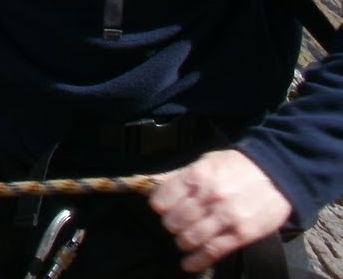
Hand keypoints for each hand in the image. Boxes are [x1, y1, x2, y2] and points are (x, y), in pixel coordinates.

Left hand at [149, 149, 291, 272]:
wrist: (276, 174)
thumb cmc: (236, 166)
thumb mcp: (205, 162)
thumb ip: (179, 175)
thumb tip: (150, 181)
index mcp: (198, 176)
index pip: (164, 199)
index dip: (160, 206)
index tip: (161, 209)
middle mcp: (210, 196)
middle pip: (176, 221)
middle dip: (171, 225)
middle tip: (174, 225)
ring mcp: (227, 216)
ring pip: (192, 237)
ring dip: (183, 242)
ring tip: (183, 241)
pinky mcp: (243, 233)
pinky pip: (214, 251)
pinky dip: (198, 260)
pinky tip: (188, 264)